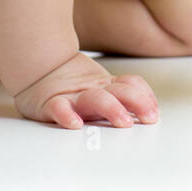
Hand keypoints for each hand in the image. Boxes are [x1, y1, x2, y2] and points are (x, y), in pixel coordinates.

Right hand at [12, 51, 159, 128]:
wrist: (36, 66)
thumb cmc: (70, 84)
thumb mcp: (99, 86)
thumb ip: (122, 94)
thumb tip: (151, 111)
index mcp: (106, 86)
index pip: (131, 85)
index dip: (146, 97)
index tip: (155, 114)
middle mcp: (93, 90)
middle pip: (120, 92)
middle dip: (138, 103)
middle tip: (149, 118)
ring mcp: (73, 96)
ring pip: (96, 100)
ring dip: (112, 109)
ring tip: (123, 122)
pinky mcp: (51, 104)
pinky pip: (60, 109)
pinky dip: (67, 115)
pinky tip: (75, 124)